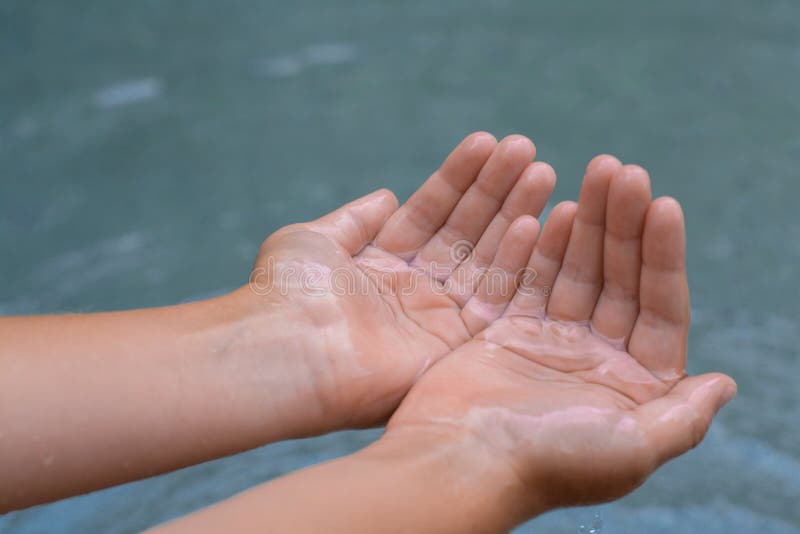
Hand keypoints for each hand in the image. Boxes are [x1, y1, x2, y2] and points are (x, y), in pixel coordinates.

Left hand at [233, 132, 554, 429]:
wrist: (285, 352)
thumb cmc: (288, 294)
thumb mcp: (313, 240)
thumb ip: (354, 219)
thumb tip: (387, 195)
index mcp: (383, 264)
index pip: (432, 212)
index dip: (458, 178)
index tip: (487, 142)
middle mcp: (415, 290)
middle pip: (466, 231)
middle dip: (495, 189)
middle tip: (526, 148)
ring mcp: (438, 318)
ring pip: (487, 258)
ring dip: (514, 214)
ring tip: (541, 171)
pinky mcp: (455, 347)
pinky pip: (494, 299)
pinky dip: (514, 262)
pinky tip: (532, 222)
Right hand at [383, 156, 736, 521]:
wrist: (460, 464)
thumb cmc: (547, 461)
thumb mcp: (632, 449)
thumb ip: (683, 417)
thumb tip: (725, 383)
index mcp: (632, 386)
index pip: (659, 306)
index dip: (663, 255)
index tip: (663, 204)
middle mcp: (596, 361)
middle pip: (619, 279)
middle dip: (624, 224)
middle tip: (620, 169)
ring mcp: (551, 344)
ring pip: (577, 271)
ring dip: (590, 223)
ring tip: (596, 172)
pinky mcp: (508, 332)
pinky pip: (532, 279)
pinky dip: (544, 245)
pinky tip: (558, 209)